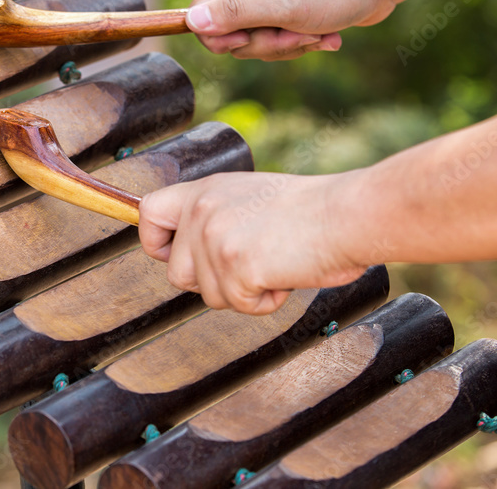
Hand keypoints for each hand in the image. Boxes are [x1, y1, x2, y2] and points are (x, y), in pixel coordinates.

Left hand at [138, 171, 369, 314]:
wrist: (347, 214)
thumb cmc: (313, 211)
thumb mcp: (250, 197)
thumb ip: (218, 218)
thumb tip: (198, 254)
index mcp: (205, 191)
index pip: (149, 213)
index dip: (155, 242)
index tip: (172, 255)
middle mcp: (202, 211)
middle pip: (177, 274)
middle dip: (212, 283)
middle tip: (252, 266)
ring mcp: (215, 239)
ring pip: (210, 296)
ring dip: (243, 293)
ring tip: (276, 264)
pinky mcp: (234, 266)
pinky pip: (241, 305)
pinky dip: (266, 301)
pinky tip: (286, 274)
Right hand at [186, 0, 398, 60]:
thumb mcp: (283, 5)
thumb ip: (235, 13)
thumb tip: (191, 21)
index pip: (202, 14)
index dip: (220, 37)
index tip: (251, 37)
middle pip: (231, 36)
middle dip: (266, 45)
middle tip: (296, 34)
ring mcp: (270, 0)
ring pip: (257, 43)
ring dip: (289, 46)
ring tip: (318, 32)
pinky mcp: (289, 12)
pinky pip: (280, 41)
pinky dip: (303, 43)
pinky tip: (327, 35)